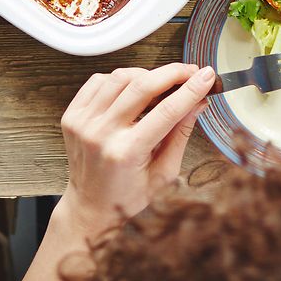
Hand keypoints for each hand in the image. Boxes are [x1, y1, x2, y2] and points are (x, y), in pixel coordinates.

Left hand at [55, 63, 216, 239]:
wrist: (89, 208)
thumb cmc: (128, 197)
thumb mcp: (164, 174)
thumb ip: (181, 134)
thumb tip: (199, 101)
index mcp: (126, 153)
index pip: (167, 110)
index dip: (191, 89)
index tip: (207, 77)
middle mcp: (101, 134)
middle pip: (143, 85)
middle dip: (172, 73)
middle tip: (191, 72)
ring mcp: (83, 122)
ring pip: (121, 77)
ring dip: (147, 74)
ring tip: (162, 85)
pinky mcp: (72, 116)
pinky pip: (99, 80)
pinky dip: (120, 79)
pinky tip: (132, 89)